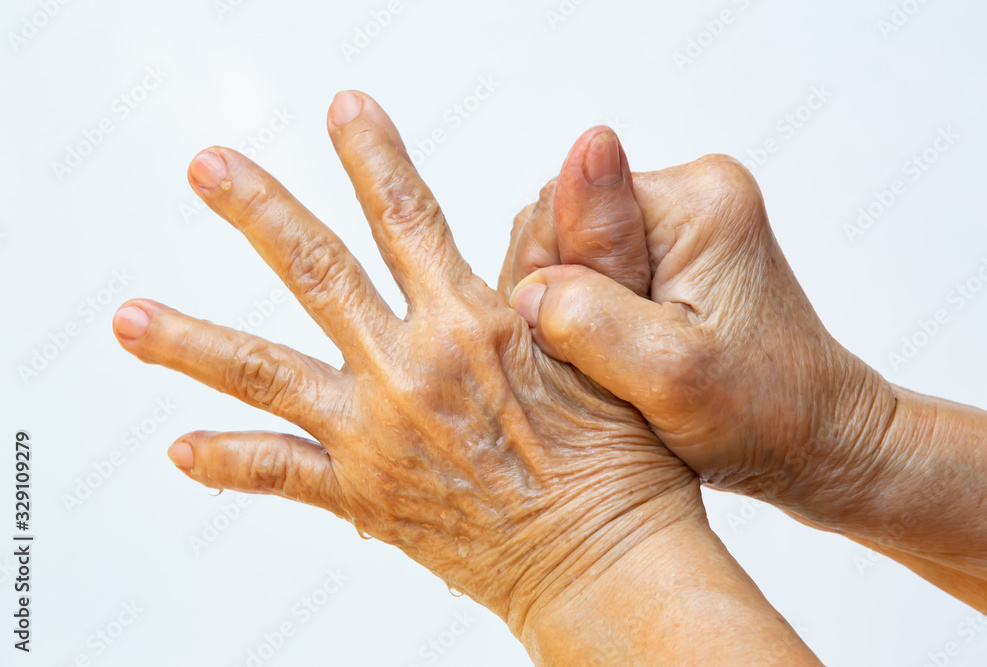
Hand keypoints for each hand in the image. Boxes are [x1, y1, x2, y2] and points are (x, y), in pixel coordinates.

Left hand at [112, 92, 701, 636]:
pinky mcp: (366, 496)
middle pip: (315, 271)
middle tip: (207, 166)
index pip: (408, 215)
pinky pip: (280, 474)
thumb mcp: (614, 341)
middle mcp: (411, 370)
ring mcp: (378, 435)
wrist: (605, 564)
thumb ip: (588, 248)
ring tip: (128, 318)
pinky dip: (228, 459)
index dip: (373, 156)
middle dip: (257, 210)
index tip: (346, 111)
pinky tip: (183, 447)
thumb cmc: (618, 460)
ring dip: (192, 338)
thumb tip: (587, 154)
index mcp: (471, 324)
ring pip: (265, 371)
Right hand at [502, 130, 986, 621]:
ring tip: (622, 360)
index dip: (548, 283)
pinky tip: (624, 352)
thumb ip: (590, 314)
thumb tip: (528, 274)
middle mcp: (694, 190)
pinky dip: (596, 314)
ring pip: (578, 251)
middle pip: (566, 225)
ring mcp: (688, 218)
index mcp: (696, 202)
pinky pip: (601, 268)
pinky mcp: (682, 248)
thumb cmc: (762, 415)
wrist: (820, 436)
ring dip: (577, 308)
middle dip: (564, 296)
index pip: (559, 210)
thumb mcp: (667, 372)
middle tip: (609, 360)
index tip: (581, 345)